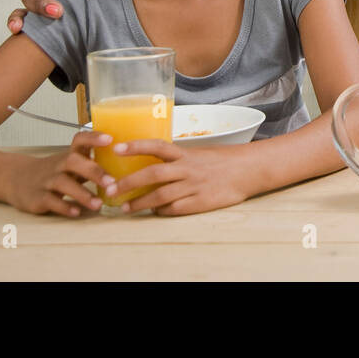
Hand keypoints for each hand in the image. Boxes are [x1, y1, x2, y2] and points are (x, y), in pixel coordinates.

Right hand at [5, 130, 116, 215]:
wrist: (18, 179)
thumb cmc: (57, 171)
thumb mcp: (73, 163)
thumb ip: (95, 162)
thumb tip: (130, 164)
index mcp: (70, 154)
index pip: (80, 139)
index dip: (94, 137)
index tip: (110, 139)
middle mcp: (59, 164)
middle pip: (73, 162)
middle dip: (94, 171)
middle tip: (112, 183)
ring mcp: (47, 181)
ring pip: (63, 184)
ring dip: (82, 194)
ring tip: (98, 204)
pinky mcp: (38, 197)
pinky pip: (51, 201)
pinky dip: (64, 206)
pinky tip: (77, 212)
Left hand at [104, 139, 255, 214]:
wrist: (249, 170)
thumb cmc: (223, 160)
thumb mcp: (199, 153)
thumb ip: (177, 159)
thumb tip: (151, 163)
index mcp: (186, 153)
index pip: (157, 146)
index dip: (136, 146)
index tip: (116, 148)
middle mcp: (187, 168)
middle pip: (152, 174)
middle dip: (128, 182)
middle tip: (109, 189)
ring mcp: (194, 186)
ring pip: (160, 196)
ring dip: (139, 202)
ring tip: (125, 207)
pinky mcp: (200, 202)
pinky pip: (174, 209)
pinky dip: (161, 211)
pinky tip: (154, 211)